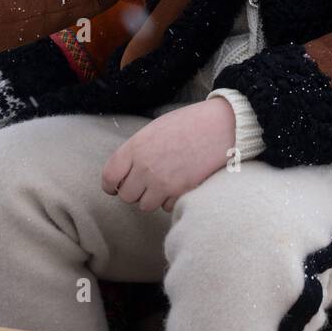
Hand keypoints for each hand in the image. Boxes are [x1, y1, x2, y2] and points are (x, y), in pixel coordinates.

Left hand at [100, 98, 236, 212]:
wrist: (221, 126)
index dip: (111, 184)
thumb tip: (126, 169)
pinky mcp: (180, 192)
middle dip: (134, 191)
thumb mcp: (155, 129)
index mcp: (135, 147)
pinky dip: (171, 200)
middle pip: (126, 195)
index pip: (109, 176)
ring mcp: (163, 182)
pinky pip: (166, 207)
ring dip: (152, 198)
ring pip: (145, 205)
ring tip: (164, 183)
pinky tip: (180, 184)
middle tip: (146, 183)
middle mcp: (145, 167)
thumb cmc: (189, 123)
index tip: (115, 186)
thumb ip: (137, 150)